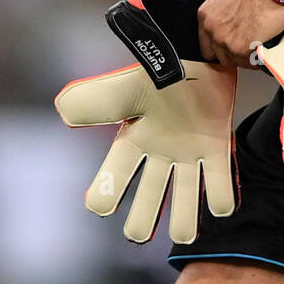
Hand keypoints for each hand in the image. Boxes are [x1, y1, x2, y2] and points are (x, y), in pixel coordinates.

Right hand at [55, 58, 237, 244]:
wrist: (198, 50)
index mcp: (131, 142)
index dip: (103, 197)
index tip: (103, 202)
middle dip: (140, 224)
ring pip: (185, 204)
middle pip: (146, 203)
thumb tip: (62, 113)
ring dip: (184, 223)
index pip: (108, 183)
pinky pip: (218, 187)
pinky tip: (218, 205)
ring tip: (184, 232)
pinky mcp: (217, 149)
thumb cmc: (158, 69)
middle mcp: (158, 155)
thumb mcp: (122, 88)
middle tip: (138, 232)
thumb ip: (93, 102)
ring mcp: (188, 155)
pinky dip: (220, 202)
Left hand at [198, 0, 283, 67]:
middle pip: (219, 56)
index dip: (219, 48)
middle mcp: (212, 29)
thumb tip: (226, 15)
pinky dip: (257, 60)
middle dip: (232, 54)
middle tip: (245, 47)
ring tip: (256, 48)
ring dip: (245, 57)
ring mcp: (225, 40)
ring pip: (234, 61)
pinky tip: (263, 51)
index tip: (227, 47)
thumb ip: (221, 8)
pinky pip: (248, 63)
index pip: (206, 45)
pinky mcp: (241, 48)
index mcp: (206, 15)